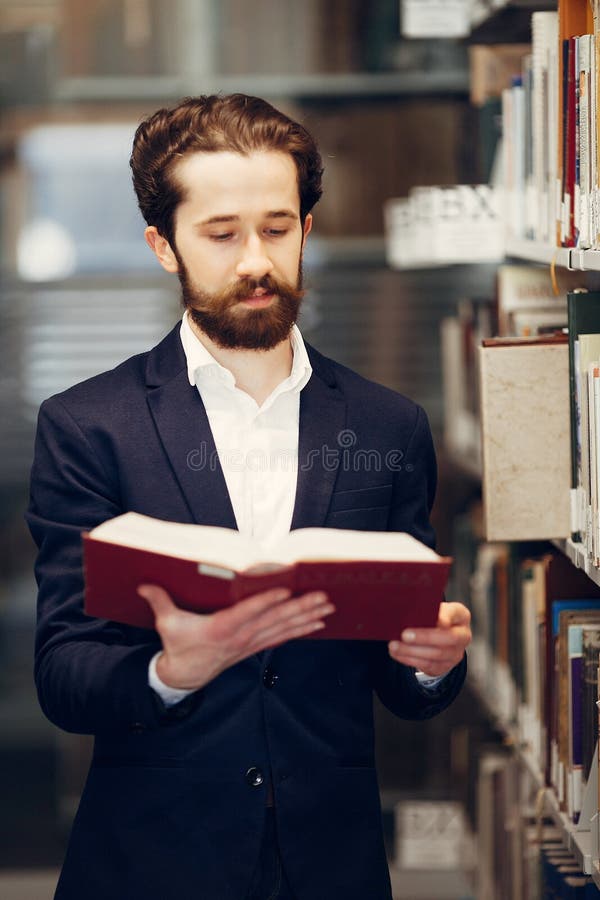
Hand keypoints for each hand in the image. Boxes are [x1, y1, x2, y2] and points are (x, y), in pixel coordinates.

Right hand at [138, 584, 334, 691]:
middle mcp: (241, 637)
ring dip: (307, 617)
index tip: (285, 590)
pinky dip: (301, 630)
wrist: (184, 675)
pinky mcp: (255, 647)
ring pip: (283, 628)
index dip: (267, 602)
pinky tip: (318, 623)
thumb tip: (144, 583)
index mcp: (220, 629)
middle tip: (323, 596)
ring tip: (328, 607)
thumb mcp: (166, 623)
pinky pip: (282, 638)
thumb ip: (159, 600)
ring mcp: (250, 644)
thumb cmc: (178, 645)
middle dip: (301, 608)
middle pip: (275, 620)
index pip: (247, 613)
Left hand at [387, 601, 470, 677]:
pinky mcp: (445, 666)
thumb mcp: (432, 608)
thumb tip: (405, 609)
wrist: (438, 636)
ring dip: (412, 651)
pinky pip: (428, 666)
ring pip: (437, 654)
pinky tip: (397, 654)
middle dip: (425, 637)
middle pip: (449, 638)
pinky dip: (410, 659)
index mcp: (461, 615)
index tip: (434, 618)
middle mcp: (463, 635)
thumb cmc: (432, 617)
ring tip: (394, 646)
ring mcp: (456, 653)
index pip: (455, 614)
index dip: (445, 617)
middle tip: (404, 634)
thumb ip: (424, 608)